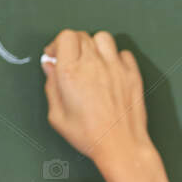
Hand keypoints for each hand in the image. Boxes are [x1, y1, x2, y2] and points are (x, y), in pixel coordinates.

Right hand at [42, 29, 150, 171]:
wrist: (121, 145)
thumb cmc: (88, 135)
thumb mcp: (57, 116)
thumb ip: (51, 86)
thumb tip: (50, 67)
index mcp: (71, 73)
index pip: (65, 37)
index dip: (57, 43)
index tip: (55, 55)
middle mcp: (93, 65)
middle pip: (82, 35)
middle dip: (73, 45)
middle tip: (72, 61)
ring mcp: (115, 67)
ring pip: (103, 38)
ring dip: (95, 46)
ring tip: (92, 62)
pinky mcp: (132, 74)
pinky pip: (123, 53)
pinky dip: (115, 57)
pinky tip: (110, 71)